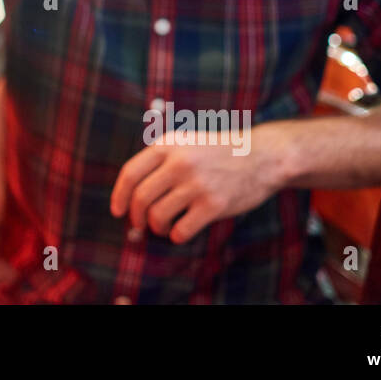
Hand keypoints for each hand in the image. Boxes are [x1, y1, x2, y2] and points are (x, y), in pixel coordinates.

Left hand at [109, 122, 291, 243]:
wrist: (262, 156)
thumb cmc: (218, 153)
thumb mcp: (185, 143)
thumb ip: (159, 163)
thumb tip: (130, 198)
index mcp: (168, 145)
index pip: (130, 174)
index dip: (119, 197)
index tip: (118, 212)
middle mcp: (179, 163)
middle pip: (141, 198)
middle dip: (136, 218)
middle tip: (141, 225)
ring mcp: (197, 183)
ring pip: (158, 216)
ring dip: (157, 228)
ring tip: (165, 227)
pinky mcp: (214, 204)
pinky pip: (182, 230)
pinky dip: (177, 236)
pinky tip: (182, 231)